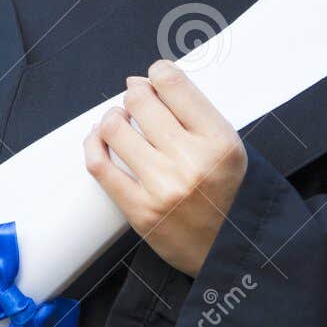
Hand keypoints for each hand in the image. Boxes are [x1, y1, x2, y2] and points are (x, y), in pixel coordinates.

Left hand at [84, 59, 247, 275]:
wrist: (234, 253)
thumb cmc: (229, 194)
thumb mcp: (229, 146)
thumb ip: (193, 113)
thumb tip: (145, 81)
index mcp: (219, 141)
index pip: (172, 84)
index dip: (157, 73)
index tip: (154, 79)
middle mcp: (191, 162)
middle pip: (139, 100)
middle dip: (134, 94)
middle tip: (138, 102)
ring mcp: (162, 187)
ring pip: (114, 128)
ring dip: (112, 118)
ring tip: (121, 122)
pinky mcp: (139, 211)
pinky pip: (99, 165)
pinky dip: (93, 144)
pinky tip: (100, 140)